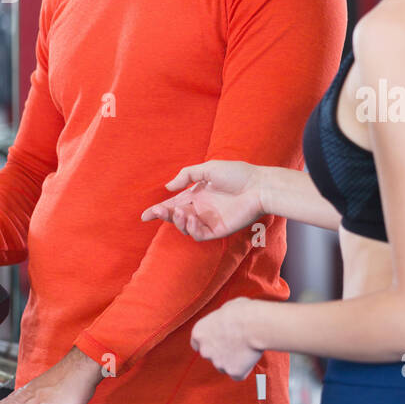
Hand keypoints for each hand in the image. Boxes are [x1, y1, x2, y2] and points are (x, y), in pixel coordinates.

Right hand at [142, 160, 263, 240]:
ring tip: (179, 211)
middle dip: (164, 215)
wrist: (259, 186)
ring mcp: (210, 220)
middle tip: (158, 212)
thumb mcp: (208, 169)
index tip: (145, 215)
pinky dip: (190, 229)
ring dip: (177, 221)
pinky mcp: (218, 230)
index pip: (174, 203)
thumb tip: (168, 187)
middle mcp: (202, 209)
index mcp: (198, 195)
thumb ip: (187, 176)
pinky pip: (198, 234)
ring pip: (185, 227)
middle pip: (176, 216)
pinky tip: (190, 218)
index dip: (159, 210)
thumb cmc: (238, 174)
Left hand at [190, 296, 263, 380]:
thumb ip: (220, 320)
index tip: (219, 340)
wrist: (255, 324)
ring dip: (233, 360)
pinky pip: (238, 374)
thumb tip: (226, 322)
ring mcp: (218, 363)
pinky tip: (250, 358)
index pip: (196, 344)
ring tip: (247, 348)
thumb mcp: (226, 308)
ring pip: (225, 366)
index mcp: (199, 332)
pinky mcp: (233, 372)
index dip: (209, 342)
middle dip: (222, 352)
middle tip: (237, 342)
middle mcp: (204, 350)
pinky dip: (244, 369)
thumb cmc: (243, 312)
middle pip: (211, 356)